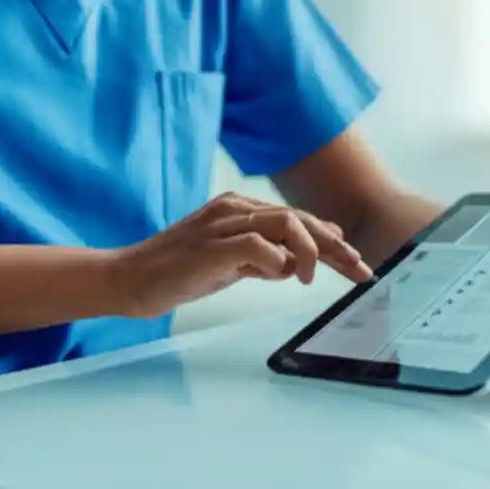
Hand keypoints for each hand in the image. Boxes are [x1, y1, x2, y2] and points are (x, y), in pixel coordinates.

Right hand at [116, 192, 373, 318]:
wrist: (130, 279)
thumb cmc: (178, 273)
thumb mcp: (232, 265)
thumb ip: (264, 259)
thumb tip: (299, 263)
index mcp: (241, 210)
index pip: (298, 220)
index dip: (331, 241)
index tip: (356, 264)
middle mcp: (235, 209)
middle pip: (299, 218)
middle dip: (335, 245)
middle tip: (360, 269)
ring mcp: (222, 224)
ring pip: (285, 223)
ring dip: (309, 251)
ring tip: (312, 278)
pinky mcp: (211, 245)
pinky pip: (258, 244)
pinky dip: (276, 261)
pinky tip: (278, 275)